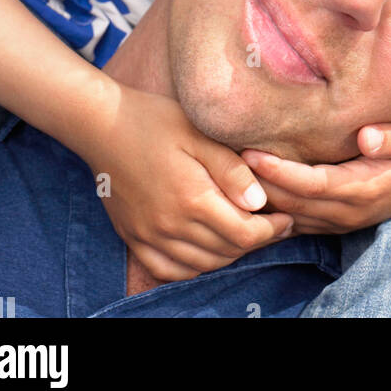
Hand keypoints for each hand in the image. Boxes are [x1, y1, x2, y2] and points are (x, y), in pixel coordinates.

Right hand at [77, 85, 294, 283]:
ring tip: (246, 234)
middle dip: (256, 241)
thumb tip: (259, 203)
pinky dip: (193, 268)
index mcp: (192, 198)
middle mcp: (170, 225)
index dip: (272, 230)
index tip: (288, 217)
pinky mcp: (133, 237)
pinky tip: (206, 251)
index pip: (244, 234)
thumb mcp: (200, 134)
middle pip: (226, 251)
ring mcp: (149, 235)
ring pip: (201, 264)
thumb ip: (231, 170)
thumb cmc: (156, 120)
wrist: (102, 124)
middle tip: (274, 224)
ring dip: (229, 255)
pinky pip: (168, 270)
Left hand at [241, 115, 390, 235]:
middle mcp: (345, 212)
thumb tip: (368, 136)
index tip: (252, 154)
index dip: (281, 172)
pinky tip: (248, 193)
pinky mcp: (329, 222)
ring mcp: (336, 221)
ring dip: (261, 199)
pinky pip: (294, 221)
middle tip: (226, 160)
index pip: (312, 184)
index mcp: (362, 189)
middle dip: (259, 185)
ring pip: (289, 216)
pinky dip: (270, 210)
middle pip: (292, 203)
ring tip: (229, 174)